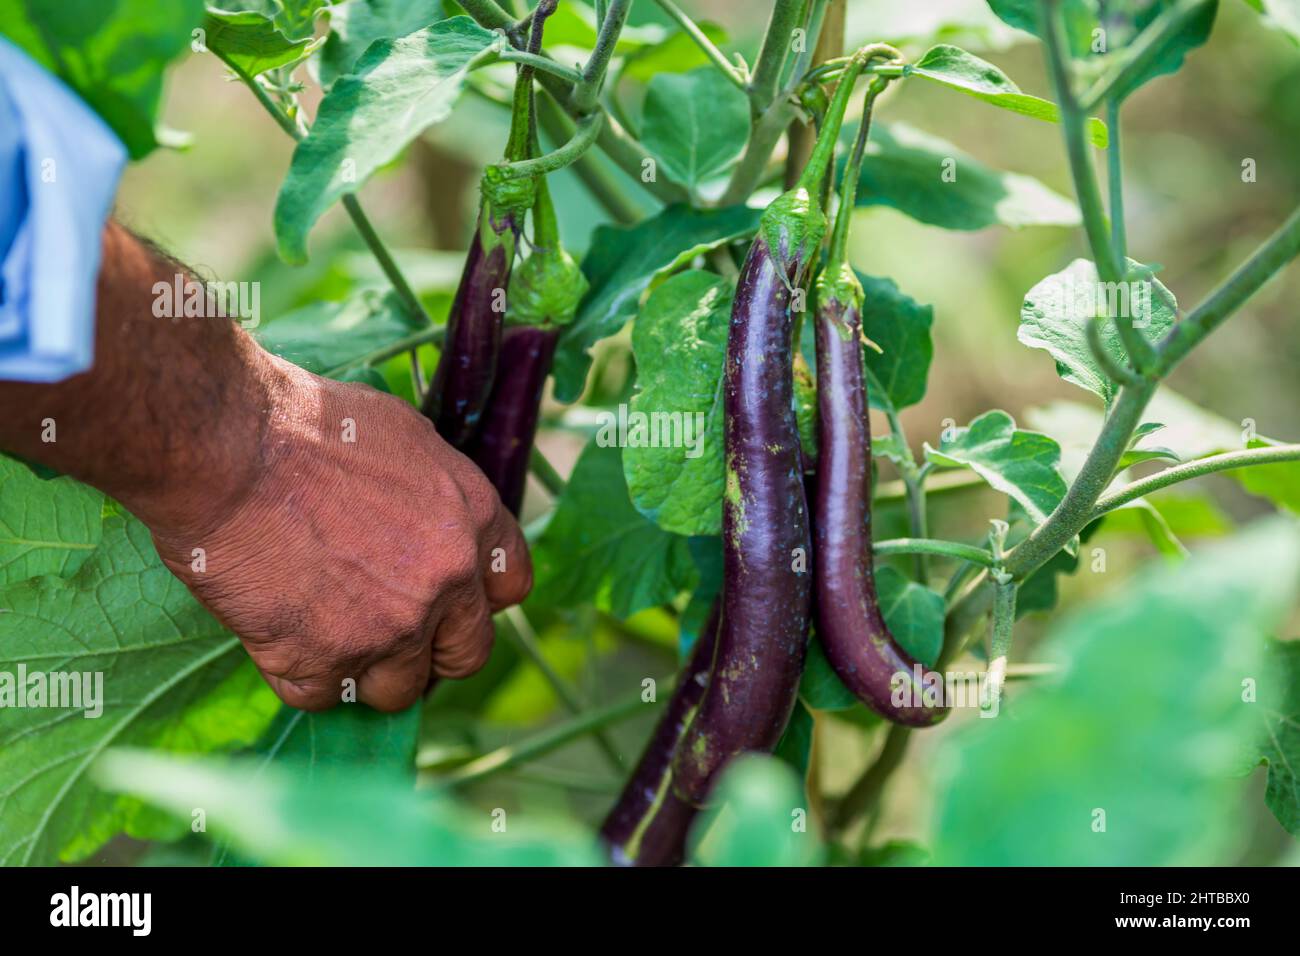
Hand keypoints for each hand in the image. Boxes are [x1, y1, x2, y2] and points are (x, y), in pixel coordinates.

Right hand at [141, 355, 531, 711]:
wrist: (230, 449)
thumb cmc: (305, 424)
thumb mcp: (404, 435)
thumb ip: (435, 493)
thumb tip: (436, 520)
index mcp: (472, 518)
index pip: (510, 585)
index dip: (477, 599)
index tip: (450, 602)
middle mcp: (445, 580)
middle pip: (466, 655)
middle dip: (433, 653)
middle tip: (391, 635)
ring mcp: (389, 628)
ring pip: (397, 690)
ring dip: (367, 671)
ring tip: (325, 633)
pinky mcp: (324, 659)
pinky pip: (322, 695)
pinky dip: (299, 674)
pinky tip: (278, 633)